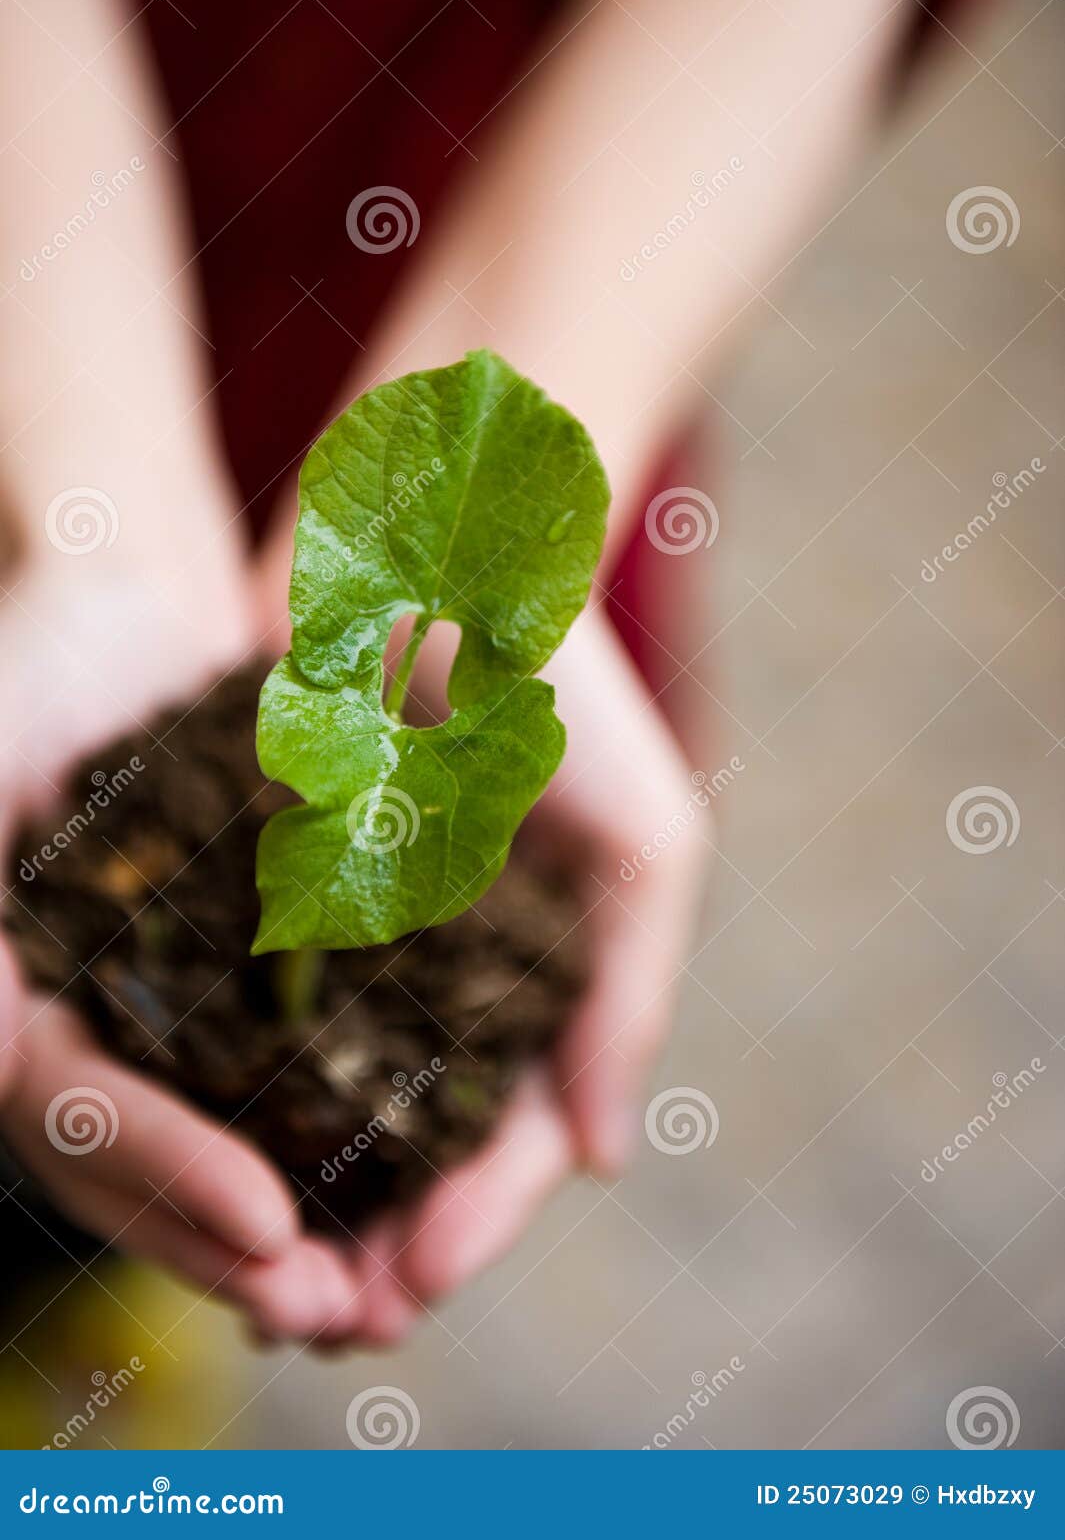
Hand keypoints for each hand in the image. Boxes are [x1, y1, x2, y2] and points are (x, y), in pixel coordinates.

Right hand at [0, 560, 372, 1341]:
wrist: (120, 597)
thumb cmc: (27, 665)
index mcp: (7, 1002)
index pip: (74, 1117)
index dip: (163, 1181)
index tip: (269, 1233)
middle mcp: (79, 1021)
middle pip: (147, 1163)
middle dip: (235, 1243)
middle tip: (340, 1314)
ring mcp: (155, 1003)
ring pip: (218, 1136)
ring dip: (293, 1217)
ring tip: (385, 1288)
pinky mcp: (231, 965)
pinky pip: (276, 1064)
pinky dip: (330, 1119)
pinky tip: (408, 1167)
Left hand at [243, 555, 705, 1344]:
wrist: (452, 553)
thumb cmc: (573, 691)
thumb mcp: (644, 843)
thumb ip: (626, 993)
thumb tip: (598, 1161)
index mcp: (543, 979)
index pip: (515, 1131)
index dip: (477, 1217)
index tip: (421, 1281)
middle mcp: (448, 976)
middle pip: (410, 1143)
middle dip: (379, 1237)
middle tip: (329, 1321)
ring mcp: (362, 937)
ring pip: (323, 1099)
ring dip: (297, 1189)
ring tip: (258, 1271)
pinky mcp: (275, 885)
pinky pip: (248, 1005)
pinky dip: (229, 1084)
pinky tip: (192, 1141)